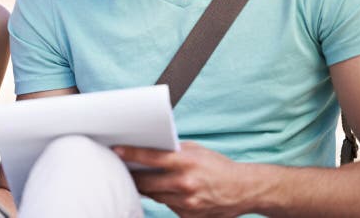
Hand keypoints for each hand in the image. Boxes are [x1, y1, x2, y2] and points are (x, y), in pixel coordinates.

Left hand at [114, 141, 251, 217]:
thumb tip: (148, 148)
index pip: (151, 157)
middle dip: (132, 175)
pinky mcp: (188, 215)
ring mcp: (186, 202)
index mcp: (186, 163)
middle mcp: (185, 184)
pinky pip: (167, 205)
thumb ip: (173, 150)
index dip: (131, 154)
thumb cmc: (218, 166)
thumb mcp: (196, 150)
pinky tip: (165, 190)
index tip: (116, 150)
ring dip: (146, 188)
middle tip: (121, 168)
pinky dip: (163, 197)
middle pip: (146, 182)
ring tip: (139, 178)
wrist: (243, 190)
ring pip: (154, 195)